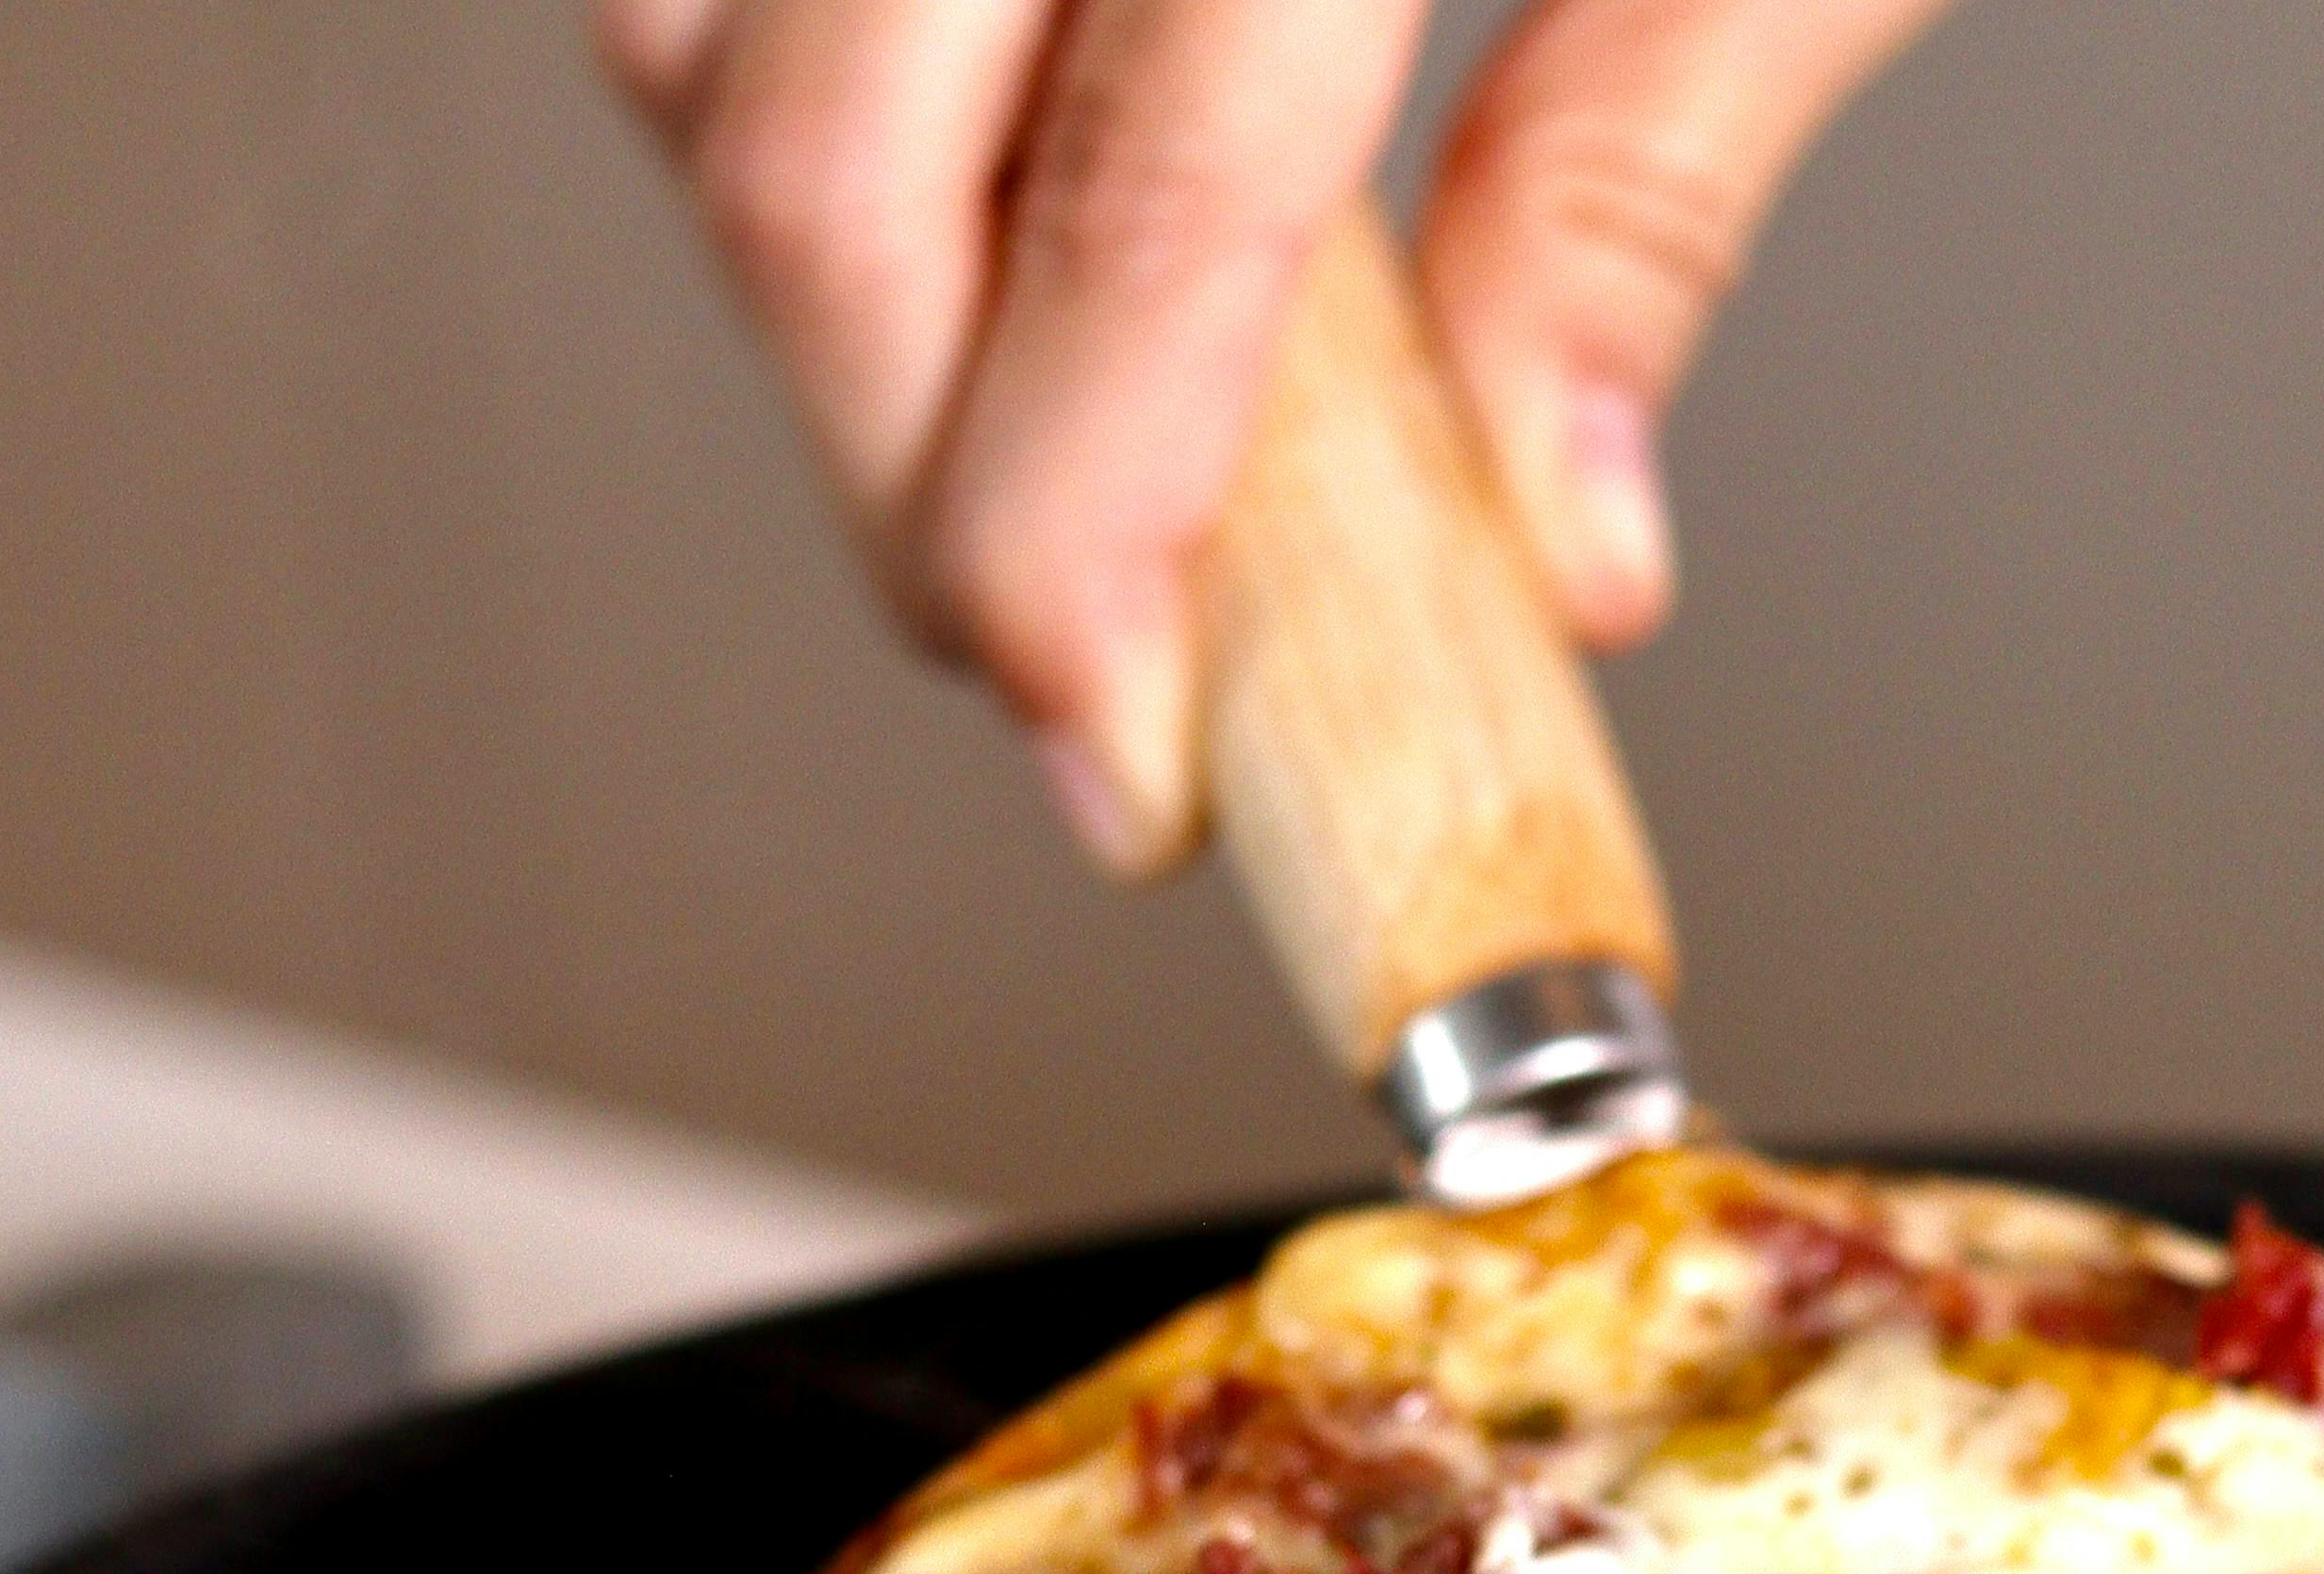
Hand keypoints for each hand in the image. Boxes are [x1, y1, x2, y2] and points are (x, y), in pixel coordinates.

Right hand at [604, 0, 1952, 877]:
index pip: (1122, 211)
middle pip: (800, 137)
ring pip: (669, 1)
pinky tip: (931, 148)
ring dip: (816, 260)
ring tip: (1020, 422)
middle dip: (908, 469)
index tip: (1117, 750)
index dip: (1078, 547)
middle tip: (1061, 654)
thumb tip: (1551, 519)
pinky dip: (764, 40)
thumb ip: (1654, 154)